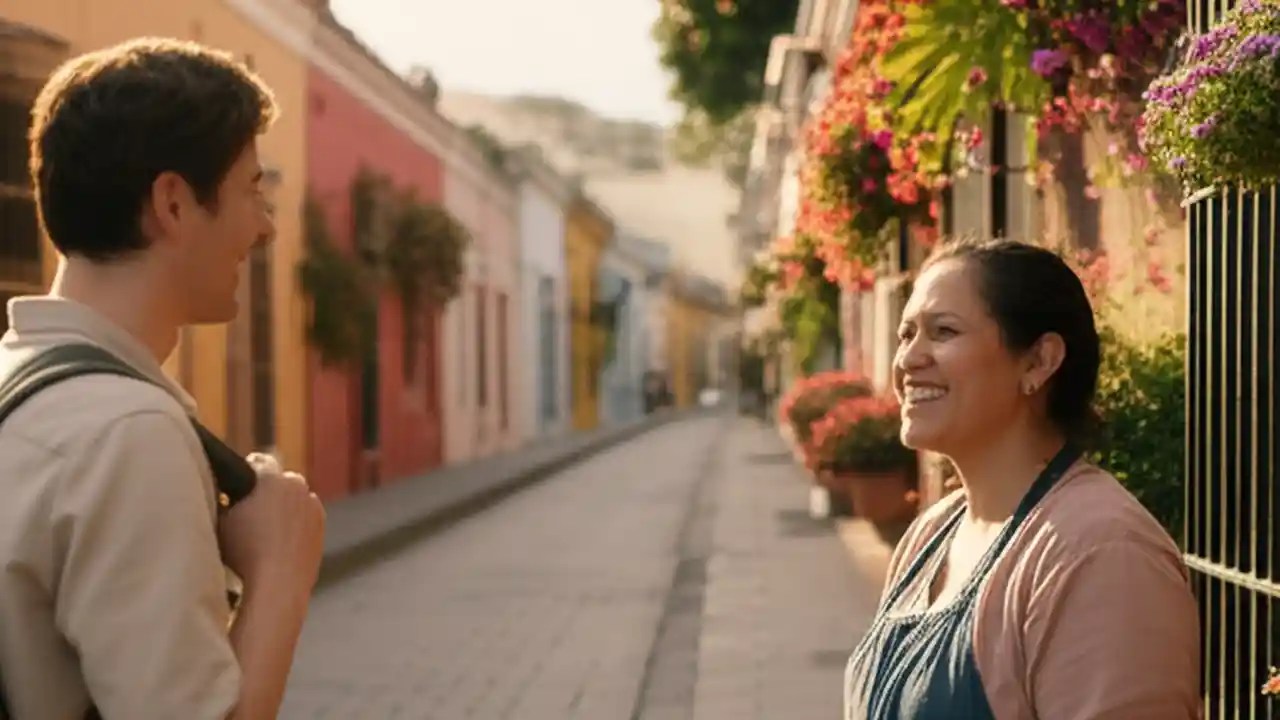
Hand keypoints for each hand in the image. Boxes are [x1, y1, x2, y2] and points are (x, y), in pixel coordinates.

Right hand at [218, 453, 325, 597]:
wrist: (279, 583)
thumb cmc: (244, 553)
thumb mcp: (222, 521)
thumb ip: (225, 499)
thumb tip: (225, 493)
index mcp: (271, 478)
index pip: (259, 461)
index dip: (247, 471)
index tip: (240, 483)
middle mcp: (296, 485)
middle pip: (281, 478)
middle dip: (269, 488)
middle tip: (253, 508)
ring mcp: (312, 504)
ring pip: (296, 497)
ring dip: (286, 505)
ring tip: (268, 527)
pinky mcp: (321, 524)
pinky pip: (306, 515)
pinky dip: (297, 521)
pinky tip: (283, 538)